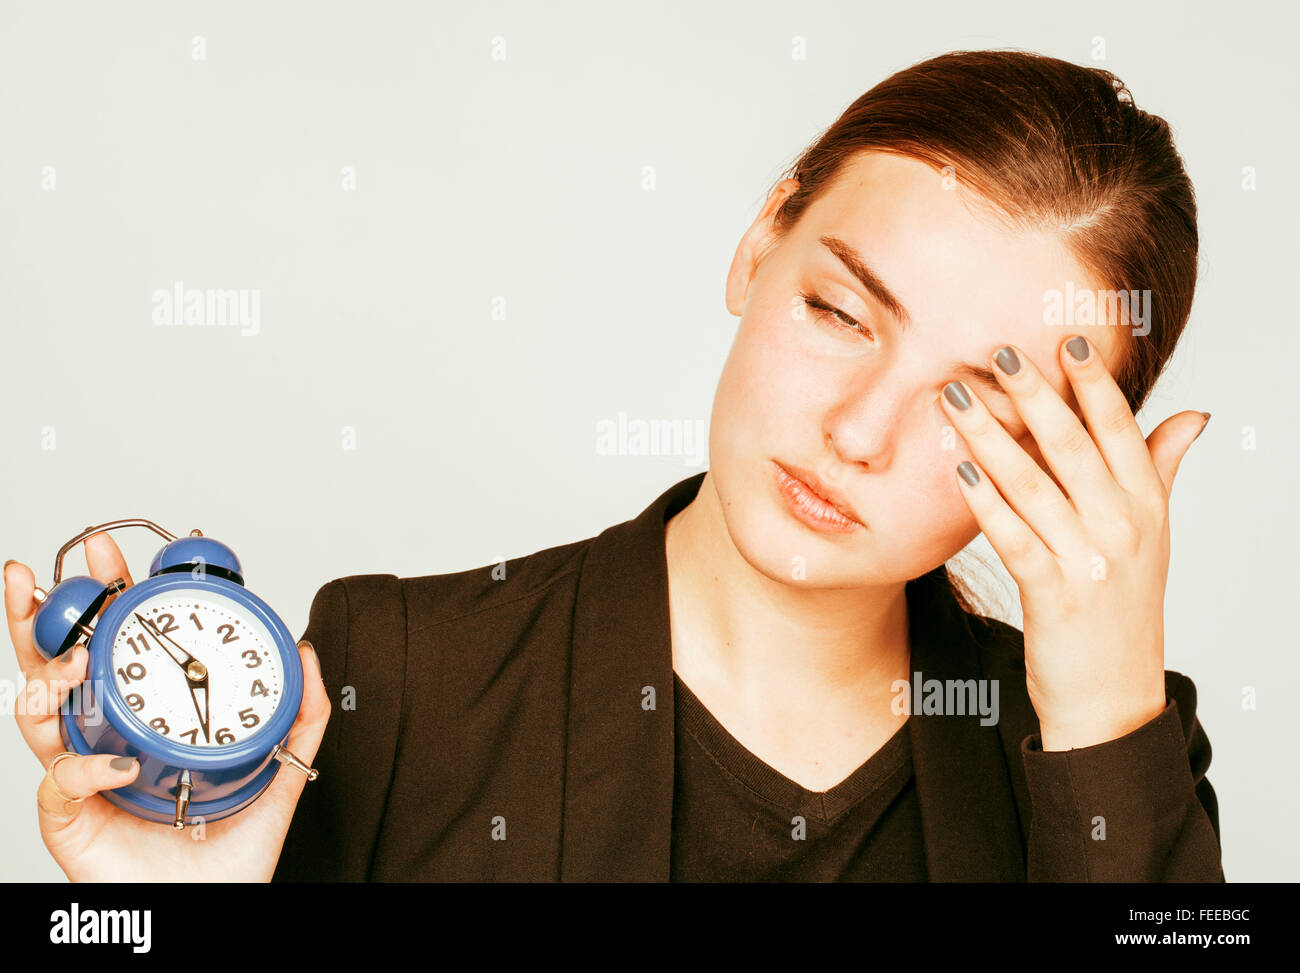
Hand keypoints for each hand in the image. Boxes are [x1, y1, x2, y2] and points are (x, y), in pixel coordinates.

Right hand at [4, 532, 330, 880]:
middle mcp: (105, 733)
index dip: (108, 598)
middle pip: (59, 662)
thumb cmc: (231, 842)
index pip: (119, 642)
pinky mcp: (68, 816)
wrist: (214, 905)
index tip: (117, 557)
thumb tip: (307, 650)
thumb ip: (300, 711)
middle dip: (45, 614)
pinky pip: (62, 781)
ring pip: (38, 710)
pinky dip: (86, 767)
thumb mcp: (279, 768)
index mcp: (146, 712)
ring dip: (48, 677)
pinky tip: (118, 764)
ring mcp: (81, 770)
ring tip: (74, 661)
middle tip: (48, 577)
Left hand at [939, 334, 1208, 750]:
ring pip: (1034, 484)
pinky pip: (1012, 536)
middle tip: (998, 351)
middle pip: (1073, 447)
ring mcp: (1089, 560)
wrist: (1113, 696)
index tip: (1068, 340)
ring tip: (956, 397)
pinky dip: (985, 499)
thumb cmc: (1122, 608)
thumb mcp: (1152, 536)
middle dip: (1035, 395)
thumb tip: (1192, 415)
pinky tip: (958, 468)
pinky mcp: (1052, 593)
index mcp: (1147, 507)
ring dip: (992, 436)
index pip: (1121, 432)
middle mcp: (1123, 527)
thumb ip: (1160, 470)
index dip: (1095, 385)